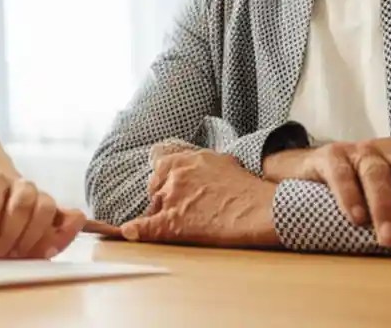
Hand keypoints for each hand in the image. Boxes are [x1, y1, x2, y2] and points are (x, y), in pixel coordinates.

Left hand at [0, 172, 84, 260]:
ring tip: (20, 255)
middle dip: (9, 236)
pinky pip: (73, 217)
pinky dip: (66, 233)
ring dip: (33, 237)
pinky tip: (49, 251)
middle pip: (20, 205)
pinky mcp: (61, 213)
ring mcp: (43, 197)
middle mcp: (21, 186)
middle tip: (0, 255)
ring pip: (46, 207)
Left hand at [121, 146, 279, 246]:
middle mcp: (174, 176)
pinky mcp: (173, 222)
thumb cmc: (248, 189)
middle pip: (154, 187)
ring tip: (186, 221)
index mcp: (184, 159)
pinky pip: (147, 226)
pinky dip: (136, 230)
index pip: (159, 163)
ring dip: (163, 214)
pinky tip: (128, 232)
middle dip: (163, 196)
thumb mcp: (222, 162)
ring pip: (154, 207)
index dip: (165, 177)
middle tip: (184, 207)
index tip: (172, 186)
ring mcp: (172, 199)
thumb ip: (200, 162)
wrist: (261, 210)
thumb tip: (191, 165)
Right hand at [262, 139, 390, 246]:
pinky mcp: (330, 155)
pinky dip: (350, 196)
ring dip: (385, 207)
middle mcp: (390, 150)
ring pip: (377, 173)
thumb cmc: (364, 190)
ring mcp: (360, 150)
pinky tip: (357, 219)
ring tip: (390, 239)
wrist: (309, 172)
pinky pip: (341, 174)